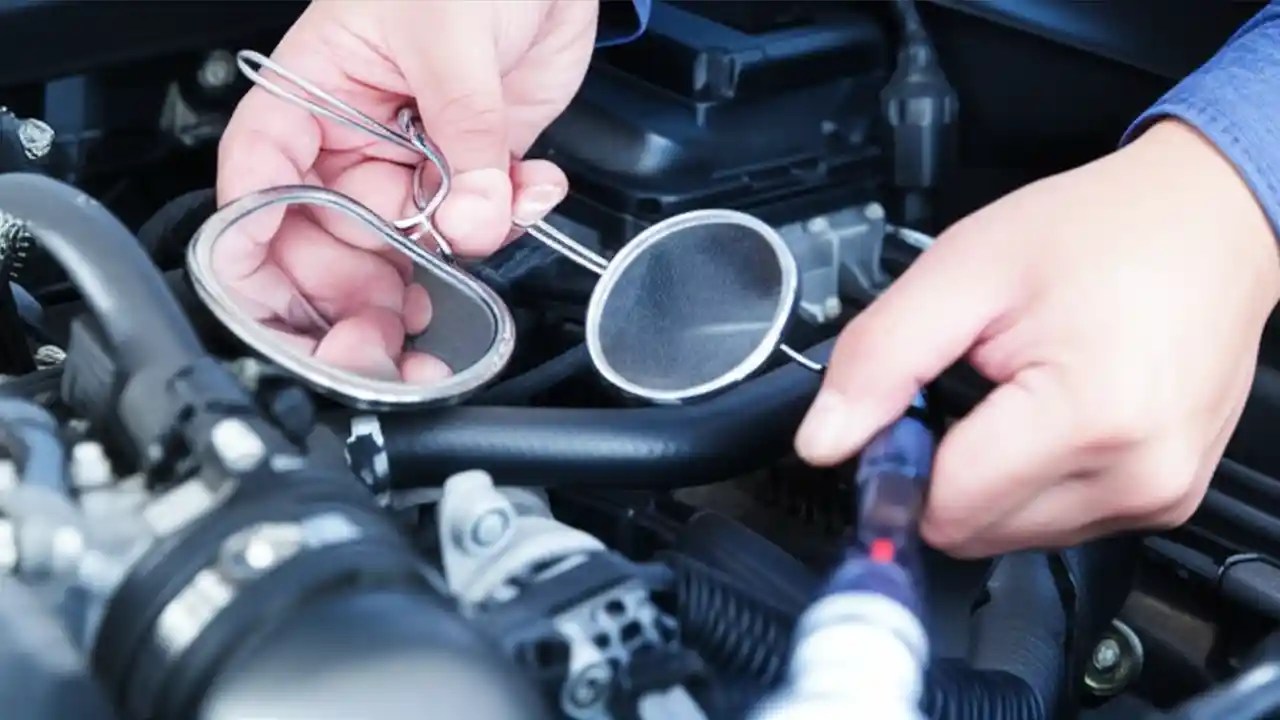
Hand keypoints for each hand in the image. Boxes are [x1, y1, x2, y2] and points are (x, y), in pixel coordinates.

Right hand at [215, 0, 597, 379]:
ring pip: (416, 236)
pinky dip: (512, 217)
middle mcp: (359, 129)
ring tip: (493, 221)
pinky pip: (481, 216)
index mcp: (315, 88)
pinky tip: (532, 187)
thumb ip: (463, 134)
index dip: (255, 238)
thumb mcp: (449, 36)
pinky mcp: (477, 157)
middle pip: (335, 230)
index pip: (262, 174)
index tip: (272, 295)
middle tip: (398, 312)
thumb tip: (468, 220)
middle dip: (365, 278)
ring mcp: (419, 148)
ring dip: (458, 247)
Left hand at [795, 118, 1279, 556]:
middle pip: (973, 531)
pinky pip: (1056, 521)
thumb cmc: (1102, 232)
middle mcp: (1136, 477)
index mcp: (1089, 419)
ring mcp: (1158, 497)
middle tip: (972, 383)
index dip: (903, 458)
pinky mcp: (1165, 501)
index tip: (910, 406)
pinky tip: (1050, 412)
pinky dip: (1032, 477)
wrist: (1210, 219)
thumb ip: (881, 359)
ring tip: (1020, 390)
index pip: (943, 507)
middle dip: (947, 466)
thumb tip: (823, 441)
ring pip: (1010, 535)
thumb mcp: (963, 270)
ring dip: (990, 475)